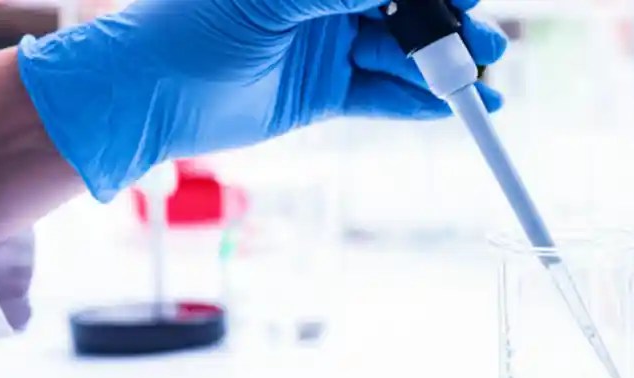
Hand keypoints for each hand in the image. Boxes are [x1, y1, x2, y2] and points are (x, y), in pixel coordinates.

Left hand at [17, 0, 507, 201]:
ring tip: (478, 89)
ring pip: (395, 56)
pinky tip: (442, 109)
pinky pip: (376, 96)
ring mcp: (322, 46)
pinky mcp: (319, 93)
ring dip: (437, 72)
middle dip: (447, 29)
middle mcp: (320, 3)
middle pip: (402, 12)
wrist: (145, 96)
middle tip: (487, 46)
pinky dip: (409, 103)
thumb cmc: (189, 25)